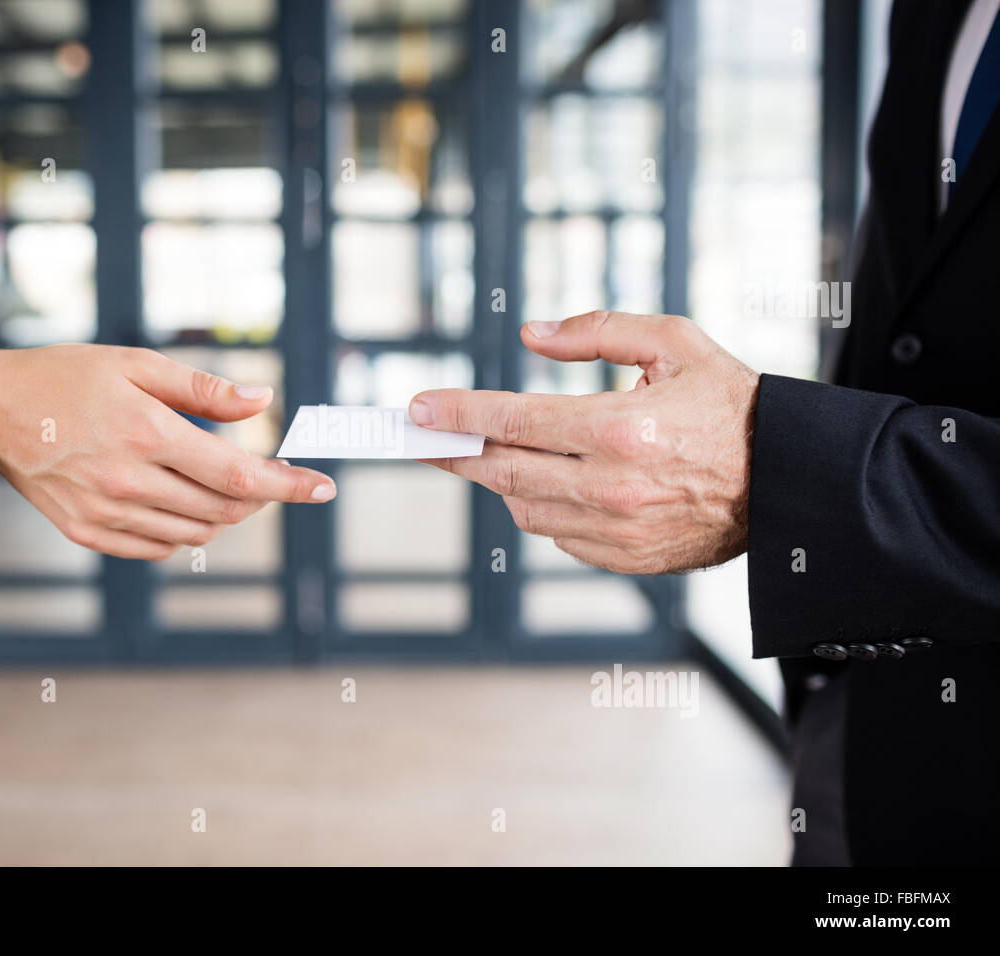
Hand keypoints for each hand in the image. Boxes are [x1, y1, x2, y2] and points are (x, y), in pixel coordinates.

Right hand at [0, 346, 334, 560]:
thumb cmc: (68, 377)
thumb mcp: (137, 365)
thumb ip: (204, 389)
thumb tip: (264, 399)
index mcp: (148, 434)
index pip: (239, 476)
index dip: (289, 485)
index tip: (324, 487)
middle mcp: (130, 482)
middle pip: (224, 511)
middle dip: (259, 497)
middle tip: (267, 473)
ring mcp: (107, 514)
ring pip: (196, 534)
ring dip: (223, 514)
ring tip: (214, 480)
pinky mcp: (88, 533)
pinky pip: (158, 548)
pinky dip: (183, 530)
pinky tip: (176, 499)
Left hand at [409, 310, 759, 573]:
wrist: (788, 481)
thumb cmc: (731, 404)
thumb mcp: (675, 343)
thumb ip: (597, 334)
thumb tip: (531, 335)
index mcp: (621, 428)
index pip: (513, 421)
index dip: (458, 414)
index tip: (417, 410)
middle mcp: (612, 486)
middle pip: (503, 471)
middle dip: (454, 452)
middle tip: (421, 438)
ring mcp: (617, 530)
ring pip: (524, 508)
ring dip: (504, 479)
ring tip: (503, 453)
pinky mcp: (624, 558)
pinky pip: (557, 537)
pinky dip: (545, 509)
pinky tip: (559, 484)